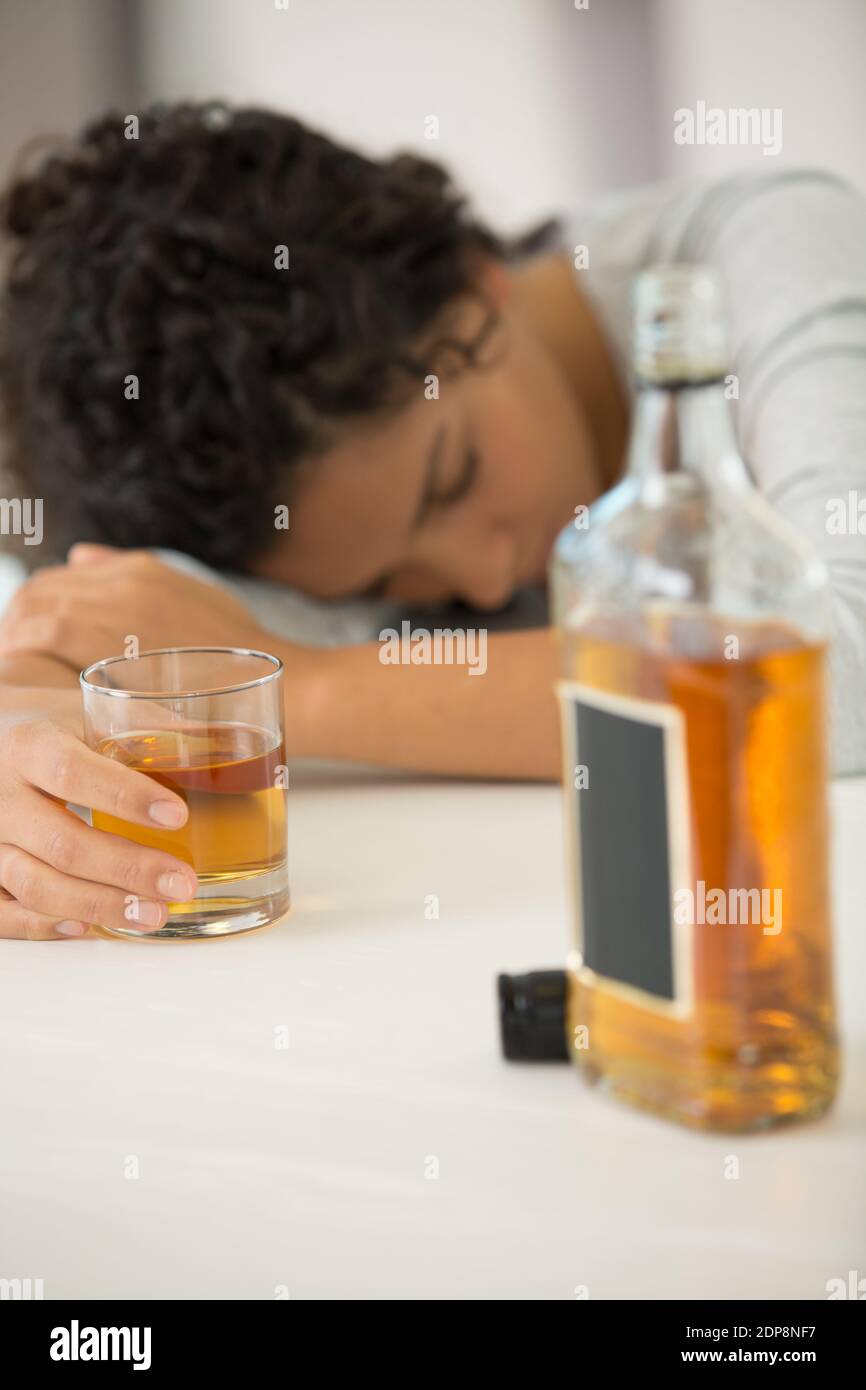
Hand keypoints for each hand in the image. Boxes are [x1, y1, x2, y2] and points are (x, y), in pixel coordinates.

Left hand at [0, 544, 266, 670]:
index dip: (40, 607)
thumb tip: (78, 555)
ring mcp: (114, 612)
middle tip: (19, 660)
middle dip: (18, 624)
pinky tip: (25, 682)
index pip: (63, 576)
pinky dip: (21, 656)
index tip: (36, 641)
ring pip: (32, 611)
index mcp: (142, 568)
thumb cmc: (243, 653)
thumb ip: (137, 576)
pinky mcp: (108, 650)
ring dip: (14, 640)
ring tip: (16, 673)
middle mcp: (122, 581)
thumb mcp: (196, 597)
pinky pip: (39, 640)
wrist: (285, 682)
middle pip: (39, 590)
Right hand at [0, 713, 197, 939]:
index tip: (178, 815)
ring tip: (155, 914)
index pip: (71, 772)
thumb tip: (231, 741)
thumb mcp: (91, 713)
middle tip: (182, 883)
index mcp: (28, 743)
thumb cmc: (52, 729)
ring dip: (99, 904)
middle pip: (61, 842)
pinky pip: (0, 912)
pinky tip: (88, 927)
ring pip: (33, 883)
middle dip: (127, 869)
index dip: (124, 796)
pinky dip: (42, 925)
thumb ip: (152, 728)